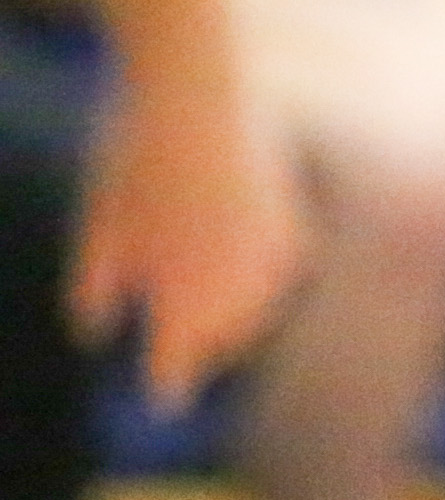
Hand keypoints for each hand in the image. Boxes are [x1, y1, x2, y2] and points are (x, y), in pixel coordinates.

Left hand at [72, 57, 300, 409]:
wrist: (197, 101)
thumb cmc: (135, 166)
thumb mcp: (99, 227)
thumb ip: (96, 286)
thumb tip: (93, 331)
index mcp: (184, 300)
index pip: (177, 363)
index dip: (168, 381)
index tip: (163, 398)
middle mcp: (236, 291)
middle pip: (221, 338)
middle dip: (200, 340)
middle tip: (185, 345)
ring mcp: (272, 263)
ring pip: (255, 309)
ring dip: (232, 312)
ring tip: (211, 303)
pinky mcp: (295, 232)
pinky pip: (276, 274)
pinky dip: (256, 276)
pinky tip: (237, 259)